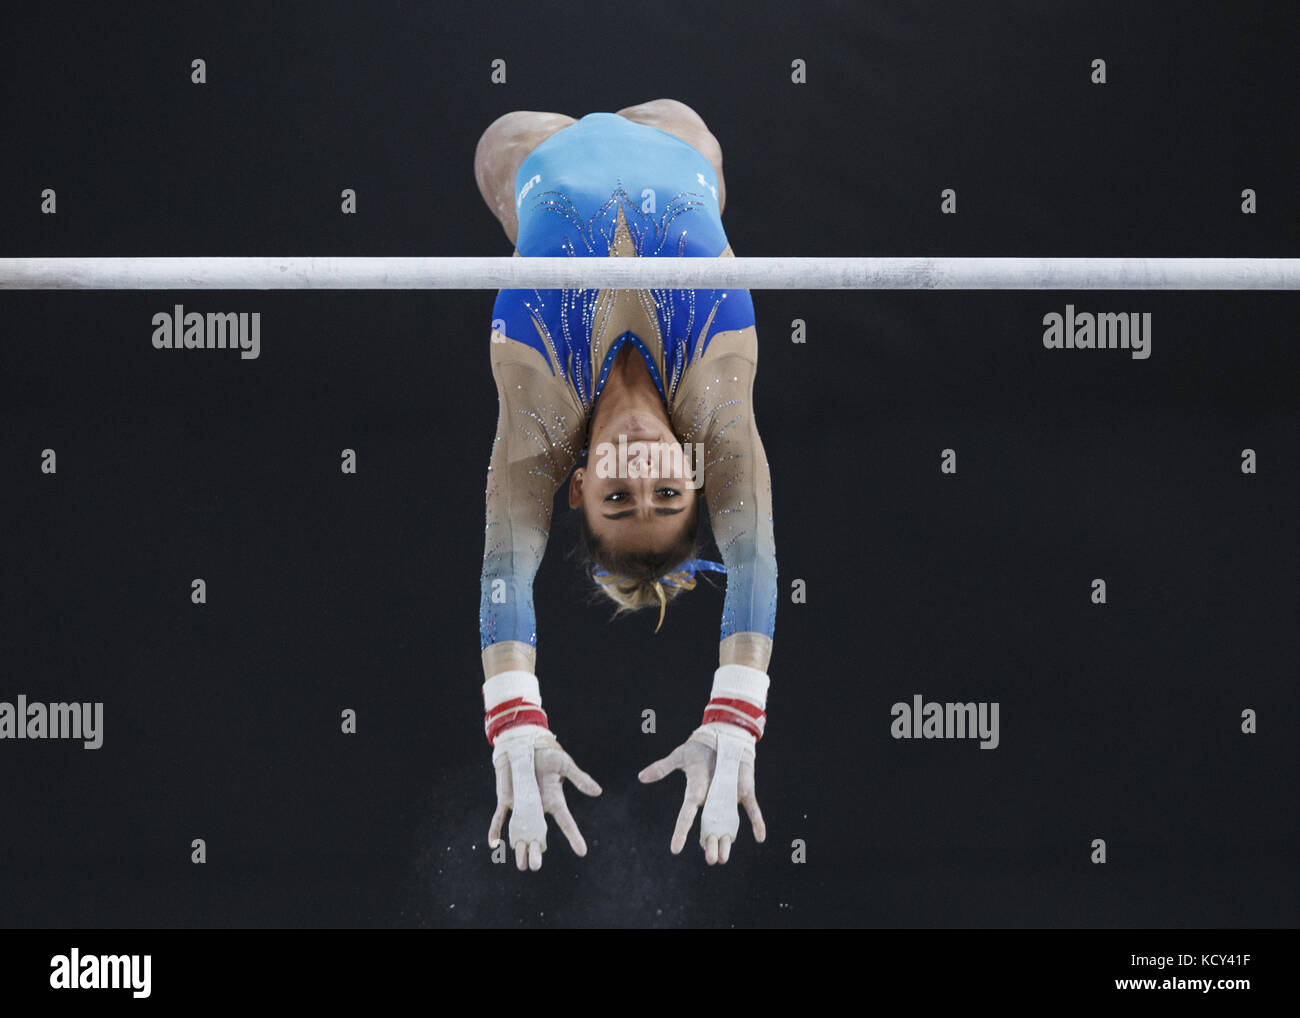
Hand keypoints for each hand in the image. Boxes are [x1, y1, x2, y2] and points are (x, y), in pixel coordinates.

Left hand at [488, 724, 601, 871]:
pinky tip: (493, 843)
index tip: (582, 851)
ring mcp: (521, 805)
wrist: (525, 744)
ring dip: (519, 847)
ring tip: (521, 865)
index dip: (573, 836)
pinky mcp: (506, 799)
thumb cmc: (547, 754)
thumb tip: (598, 792)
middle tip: (535, 866)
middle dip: (536, 851)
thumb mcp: (565, 764)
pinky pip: (500, 817)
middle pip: (538, 833)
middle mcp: (538, 807)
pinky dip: (496, 829)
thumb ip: (579, 779)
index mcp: (554, 800)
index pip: (566, 821)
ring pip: (519, 830)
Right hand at [638, 722, 765, 863]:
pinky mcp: (744, 792)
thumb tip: (640, 777)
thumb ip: (662, 768)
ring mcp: (729, 798)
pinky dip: (757, 822)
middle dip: (710, 844)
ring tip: (724, 858)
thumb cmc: (698, 749)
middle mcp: (712, 800)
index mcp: (695, 793)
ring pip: (729, 823)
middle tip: (711, 860)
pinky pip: (752, 809)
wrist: (721, 739)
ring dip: (728, 840)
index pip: (686, 816)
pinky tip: (760, 837)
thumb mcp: (679, 757)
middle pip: (710, 827)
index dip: (681, 832)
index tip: (675, 849)